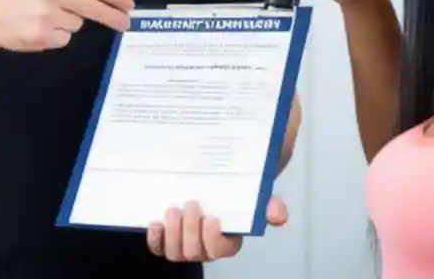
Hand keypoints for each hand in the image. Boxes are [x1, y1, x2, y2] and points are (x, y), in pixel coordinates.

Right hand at [0, 0, 134, 51]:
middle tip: (126, 23)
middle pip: (94, 8)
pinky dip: (56, 37)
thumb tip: (101, 2)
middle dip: (114, 17)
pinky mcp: (42, 36)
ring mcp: (48, 16)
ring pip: (77, 25)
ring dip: (68, 24)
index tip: (129, 4)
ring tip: (44, 18)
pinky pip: (63, 39)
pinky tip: (38, 30)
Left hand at [146, 197, 288, 262]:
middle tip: (191, 204)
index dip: (213, 239)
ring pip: (175, 253)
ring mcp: (183, 243)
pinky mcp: (165, 237)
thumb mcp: (256, 194)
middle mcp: (204, 246)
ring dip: (173, 233)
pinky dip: (155, 238)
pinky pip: (157, 247)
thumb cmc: (235, 191)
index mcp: (227, 240)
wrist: (213, 179)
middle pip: (194, 253)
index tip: (212, 218)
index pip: (220, 251)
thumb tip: (278, 215)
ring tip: (173, 210)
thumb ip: (270, 204)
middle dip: (190, 231)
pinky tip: (155, 222)